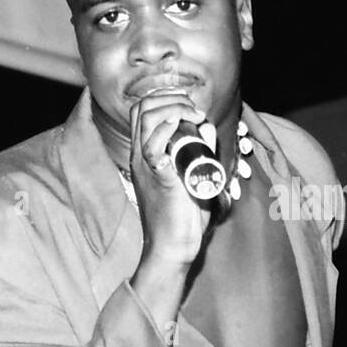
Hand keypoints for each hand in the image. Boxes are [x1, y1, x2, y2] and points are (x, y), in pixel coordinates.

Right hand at [129, 82, 212, 264]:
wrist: (172, 248)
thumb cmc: (182, 217)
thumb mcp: (191, 177)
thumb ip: (198, 152)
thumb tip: (206, 127)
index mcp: (145, 154)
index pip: (145, 110)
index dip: (168, 99)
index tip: (192, 110)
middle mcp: (140, 156)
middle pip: (144, 107)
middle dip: (172, 98)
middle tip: (194, 111)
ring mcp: (146, 166)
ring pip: (148, 118)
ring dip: (175, 109)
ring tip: (194, 117)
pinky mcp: (158, 178)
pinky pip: (153, 145)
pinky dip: (168, 129)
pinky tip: (184, 127)